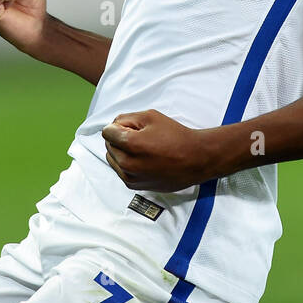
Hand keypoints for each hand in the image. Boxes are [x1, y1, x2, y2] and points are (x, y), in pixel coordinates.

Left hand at [102, 110, 217, 192]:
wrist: (195, 160)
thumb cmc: (177, 138)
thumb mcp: (151, 117)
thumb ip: (127, 118)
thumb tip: (113, 126)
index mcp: (130, 144)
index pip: (107, 131)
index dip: (120, 126)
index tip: (133, 128)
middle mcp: (127, 163)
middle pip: (109, 145)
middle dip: (120, 138)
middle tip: (142, 137)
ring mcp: (130, 177)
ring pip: (112, 158)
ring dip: (122, 151)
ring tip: (143, 149)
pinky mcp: (134, 185)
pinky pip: (120, 170)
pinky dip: (127, 163)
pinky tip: (144, 159)